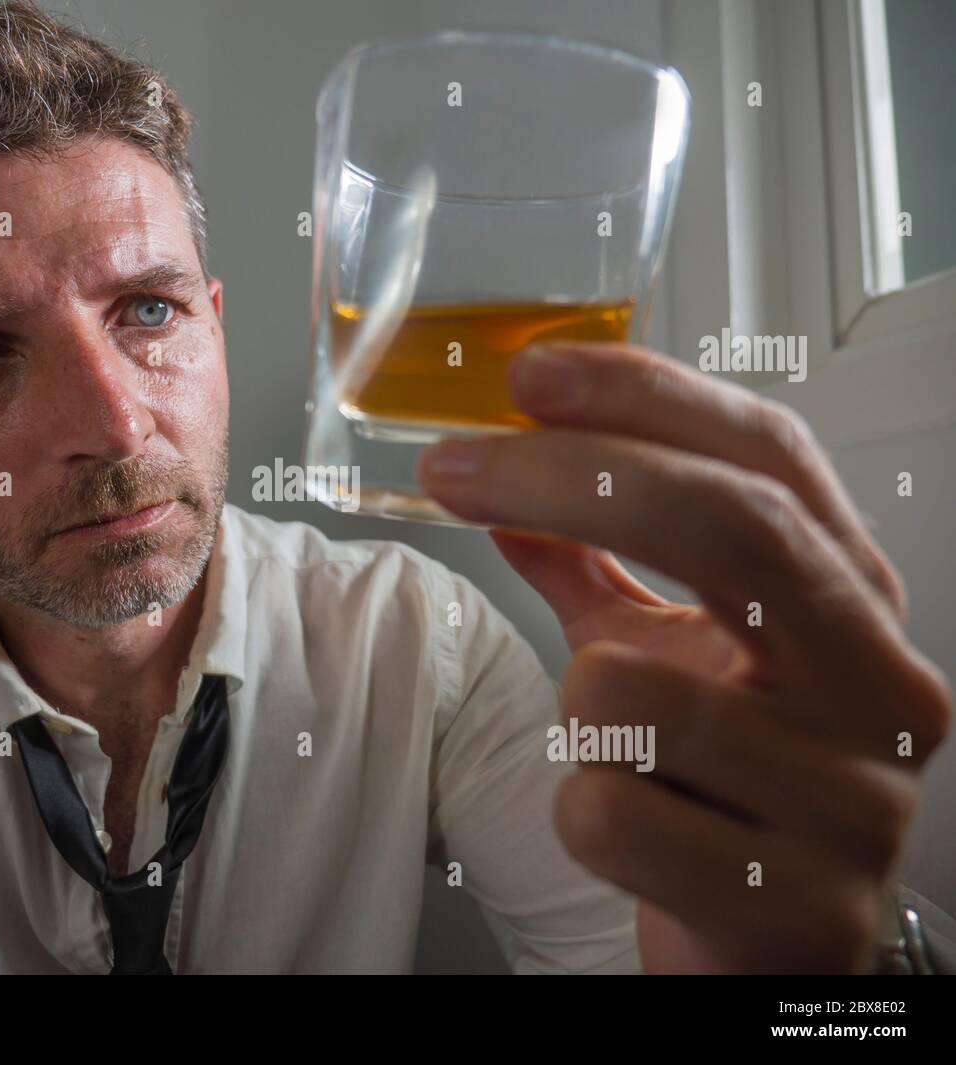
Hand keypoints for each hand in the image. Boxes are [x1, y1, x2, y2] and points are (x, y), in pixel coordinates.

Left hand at [415, 341, 950, 972]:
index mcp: (849, 598)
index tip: (531, 374)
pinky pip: (611, 817)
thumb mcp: (660, 650)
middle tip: (455, 468)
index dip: (647, 396)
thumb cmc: (718, 781)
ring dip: (577, 711)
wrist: (763, 940)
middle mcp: (878, 682)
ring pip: (627, 692)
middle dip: (572, 481)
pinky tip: (633, 833)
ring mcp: (853, 799)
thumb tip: (501, 484)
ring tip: (617, 750)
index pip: (768, 456)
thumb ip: (593, 562)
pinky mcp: (799, 905)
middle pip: (734, 524)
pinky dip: (581, 812)